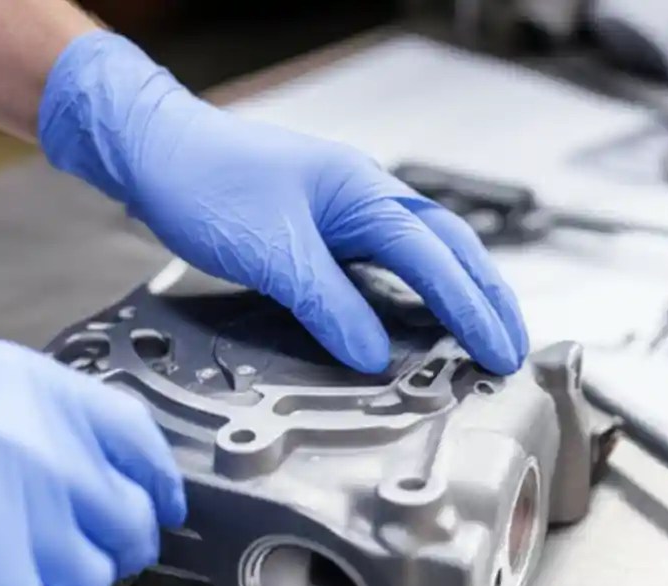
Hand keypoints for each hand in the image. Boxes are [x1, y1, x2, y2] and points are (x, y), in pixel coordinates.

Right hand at [0, 339, 184, 585]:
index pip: (136, 434)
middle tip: (59, 556)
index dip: (157, 480)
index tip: (162, 504)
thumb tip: (83, 463)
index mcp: (25, 384)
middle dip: (104, 548)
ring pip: (95, 580)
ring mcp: (19, 507)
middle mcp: (36, 440)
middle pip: (129, 517)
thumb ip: (27, 418)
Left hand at [39, 31, 527, 374]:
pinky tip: (423, 311)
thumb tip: (373, 354)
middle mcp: (367, 196)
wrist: (155, 149)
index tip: (496, 353)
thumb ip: (328, 304)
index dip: (469, 311)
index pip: (434, 260)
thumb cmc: (206, 182)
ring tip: (487, 333)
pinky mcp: (328, 224)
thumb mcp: (271, 253)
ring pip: (427, 251)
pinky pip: (393, 258)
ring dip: (462, 291)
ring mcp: (350, 207)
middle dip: (488, 299)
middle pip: (450, 248)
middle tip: (512, 348)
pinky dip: (421, 288)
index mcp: (364, 194)